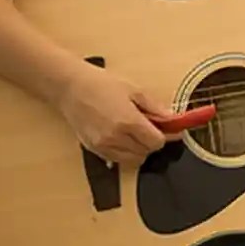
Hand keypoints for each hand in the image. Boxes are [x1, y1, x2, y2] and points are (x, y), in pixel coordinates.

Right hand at [54, 64, 180, 166]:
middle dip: (151, 142)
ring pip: (132, 160)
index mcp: (129, 122)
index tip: (166, 129)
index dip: (164, 136)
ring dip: (138, 150)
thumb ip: (155, 107)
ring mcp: (103, 146)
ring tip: (134, 133)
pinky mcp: (93, 149)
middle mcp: (116, 138)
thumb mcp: (134, 90)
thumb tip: (173, 119)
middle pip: (146, 153)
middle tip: (149, 128)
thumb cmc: (102, 85)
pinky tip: (122, 137)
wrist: (71, 88)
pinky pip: (116, 160)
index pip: (156, 143)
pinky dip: (124, 153)